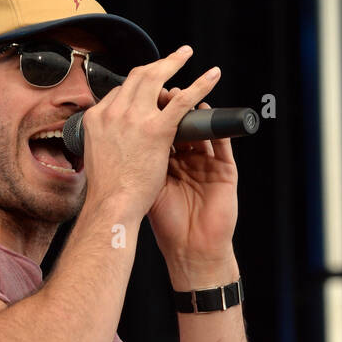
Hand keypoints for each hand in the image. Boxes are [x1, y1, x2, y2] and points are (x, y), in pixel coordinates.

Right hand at [79, 45, 223, 219]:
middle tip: (171, 58)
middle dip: (155, 65)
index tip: (147, 88)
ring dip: (173, 62)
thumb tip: (113, 139)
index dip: (135, 87)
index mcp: (96, 119)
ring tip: (186, 54)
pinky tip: (212, 76)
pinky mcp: (156, 130)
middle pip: (136, 77)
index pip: (119, 92)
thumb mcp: (97, 158)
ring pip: (156, 79)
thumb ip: (106, 141)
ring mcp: (134, 119)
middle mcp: (113, 112)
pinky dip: (200, 85)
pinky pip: (182, 101)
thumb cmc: (106, 193)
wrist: (111, 208)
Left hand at [146, 90, 238, 273]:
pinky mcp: (226, 170)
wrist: (191, 249)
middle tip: (162, 92)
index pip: (161, 131)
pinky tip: (205, 112)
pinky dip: (215, 125)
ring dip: (192, 111)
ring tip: (181, 98)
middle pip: (182, 124)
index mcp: (170, 164)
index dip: (152, 116)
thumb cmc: (168, 224)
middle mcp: (190, 160)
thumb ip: (139, 166)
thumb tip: (115, 142)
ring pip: (202, 128)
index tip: (140, 103)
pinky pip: (223, 142)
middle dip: (171, 106)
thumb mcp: (149, 190)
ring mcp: (209, 163)